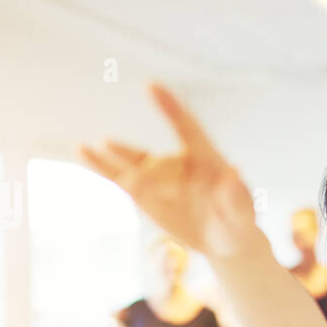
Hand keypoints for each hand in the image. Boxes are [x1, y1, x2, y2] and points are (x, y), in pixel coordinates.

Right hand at [77, 83, 256, 255]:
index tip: (152, 86)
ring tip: (100, 146)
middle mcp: (178, 162)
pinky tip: (82, 150)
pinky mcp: (144, 193)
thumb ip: (238, 195)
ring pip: (134, 162)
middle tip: (140, 187)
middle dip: (151, 174)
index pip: (188, 127)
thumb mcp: (244, 213)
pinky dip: (100, 165)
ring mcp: (159, 176)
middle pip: (160, 162)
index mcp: (206, 159)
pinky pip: (119, 177)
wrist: (224, 240)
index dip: (171, 107)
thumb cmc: (239, 223)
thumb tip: (234, 171)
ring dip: (119, 155)